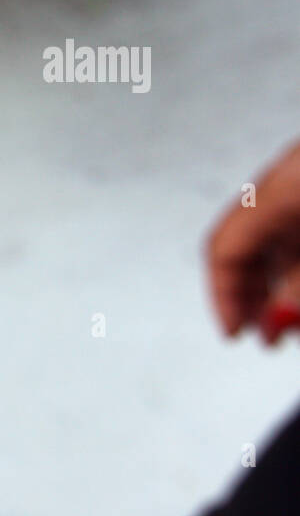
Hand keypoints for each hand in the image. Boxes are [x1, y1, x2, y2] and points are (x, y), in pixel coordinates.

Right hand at [208, 141, 299, 342]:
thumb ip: (298, 283)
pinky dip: (293, 268)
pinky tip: (298, 292)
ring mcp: (297, 185)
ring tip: (287, 321)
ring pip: (272, 244)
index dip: (222, 295)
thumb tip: (274, 320)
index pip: (222, 247)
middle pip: (244, 246)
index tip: (233, 331)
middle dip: (250, 296)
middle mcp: (284, 182)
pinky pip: (292, 234)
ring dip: (276, 286)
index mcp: (278, 186)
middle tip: (260, 333)